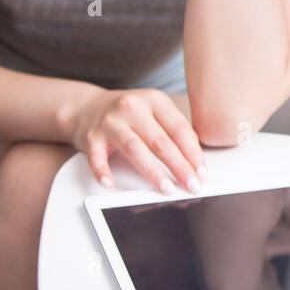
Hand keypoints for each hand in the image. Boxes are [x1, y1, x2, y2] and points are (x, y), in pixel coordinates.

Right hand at [70, 88, 206, 193]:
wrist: (86, 107)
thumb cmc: (128, 114)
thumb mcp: (154, 111)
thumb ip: (173, 129)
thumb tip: (195, 158)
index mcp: (154, 100)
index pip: (179, 128)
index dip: (193, 152)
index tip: (202, 172)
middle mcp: (133, 107)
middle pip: (161, 141)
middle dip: (179, 166)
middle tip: (191, 185)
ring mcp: (111, 121)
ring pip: (135, 148)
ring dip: (152, 172)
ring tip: (167, 189)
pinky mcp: (91, 136)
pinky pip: (97, 156)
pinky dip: (102, 170)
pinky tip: (110, 183)